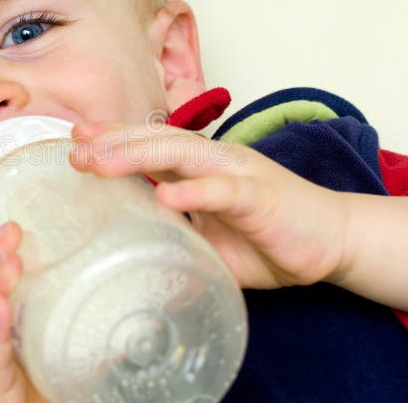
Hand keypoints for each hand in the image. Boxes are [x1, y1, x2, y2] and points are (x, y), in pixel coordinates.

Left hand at [70, 122, 350, 289]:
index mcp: (200, 169)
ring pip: (181, 154)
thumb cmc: (269, 238)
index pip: (149, 146)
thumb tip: (132, 267)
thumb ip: (175, 243)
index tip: (75, 143)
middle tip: (74, 149)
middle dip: (113, 142)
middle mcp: (214, 161)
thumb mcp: (210, 242)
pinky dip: (195, 193)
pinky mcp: (261, 196)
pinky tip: (167, 198)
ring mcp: (237, 174)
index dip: (113, 141)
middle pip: (156, 140)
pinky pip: (223, 191)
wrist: (333, 240)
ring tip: (100, 164)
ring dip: (138, 156)